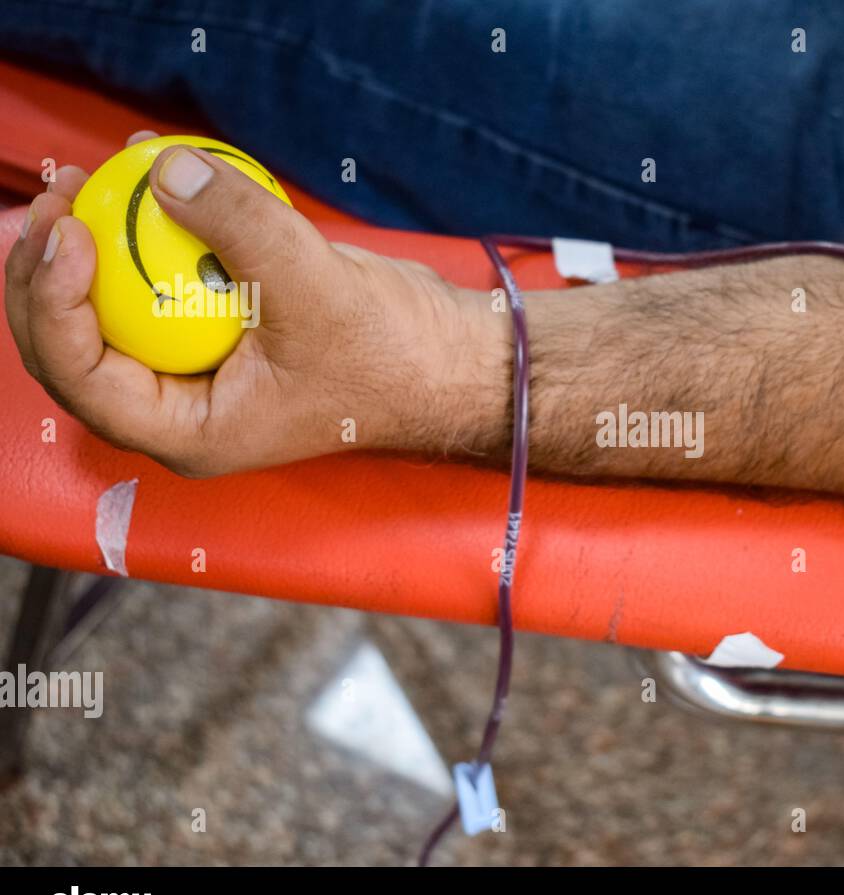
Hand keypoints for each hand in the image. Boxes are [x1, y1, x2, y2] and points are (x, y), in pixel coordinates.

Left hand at [4, 132, 508, 476]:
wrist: (450, 361)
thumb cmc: (392, 359)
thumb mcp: (317, 290)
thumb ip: (241, 226)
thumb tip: (167, 169)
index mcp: (189, 429)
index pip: (83, 377)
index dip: (55, 303)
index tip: (71, 231)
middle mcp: (182, 406)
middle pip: (75, 346)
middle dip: (47, 275)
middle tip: (54, 202)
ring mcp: (199, 368)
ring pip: (109, 312)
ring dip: (89, 249)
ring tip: (84, 185)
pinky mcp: (222, 328)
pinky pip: (160, 282)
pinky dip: (149, 236)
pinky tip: (152, 183)